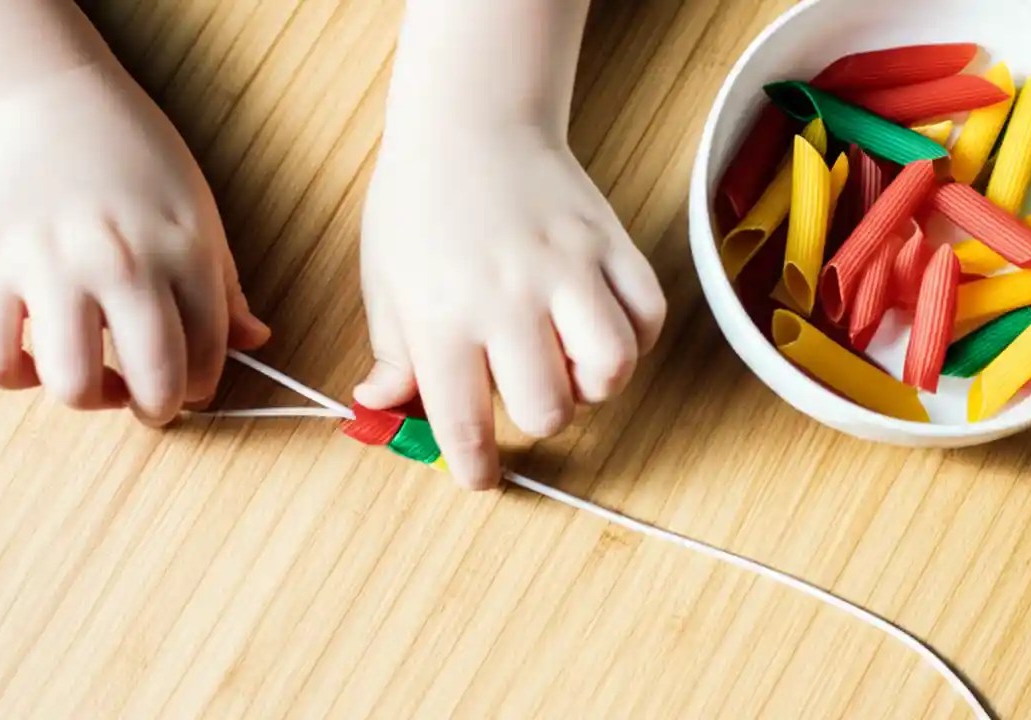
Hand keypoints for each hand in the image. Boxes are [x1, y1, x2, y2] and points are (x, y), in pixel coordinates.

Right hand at [0, 62, 269, 423]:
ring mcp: (53, 269)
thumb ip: (224, 283)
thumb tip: (256, 339)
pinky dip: (16, 376)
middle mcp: (124, 265)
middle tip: (148, 400)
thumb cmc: (129, 151)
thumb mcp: (196, 209)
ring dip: (89, 398)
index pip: (210, 355)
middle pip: (154, 384)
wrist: (42, 94)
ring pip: (73, 385)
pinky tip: (34, 356)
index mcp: (185, 251)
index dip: (204, 386)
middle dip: (158, 408)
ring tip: (93, 378)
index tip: (191, 385)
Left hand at [357, 126, 665, 489]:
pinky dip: (634, 338)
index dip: (475, 467)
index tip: (481, 476)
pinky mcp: (610, 244)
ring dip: (594, 385)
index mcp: (443, 315)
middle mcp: (508, 299)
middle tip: (523, 391)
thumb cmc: (420, 204)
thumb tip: (383, 407)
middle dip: (537, 419)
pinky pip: (648, 316)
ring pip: (611, 369)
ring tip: (569, 362)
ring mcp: (567, 269)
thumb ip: (393, 353)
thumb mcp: (384, 281)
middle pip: (548, 409)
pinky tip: (600, 327)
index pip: (463, 421)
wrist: (470, 121)